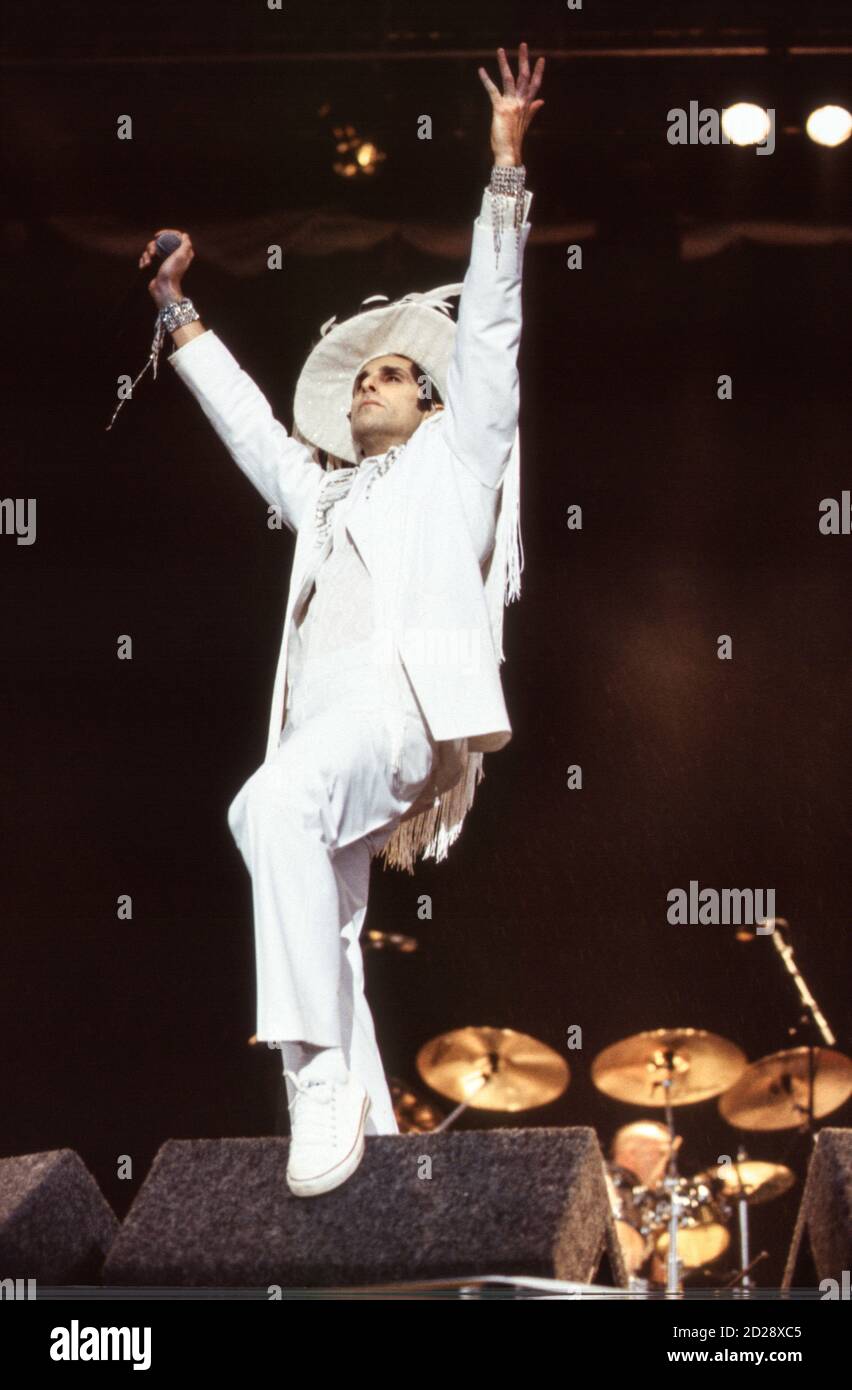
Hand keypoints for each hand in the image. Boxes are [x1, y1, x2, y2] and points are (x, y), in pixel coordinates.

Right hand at [138, 229, 194, 308]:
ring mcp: (163, 260)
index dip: (165, 233)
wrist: (163, 288)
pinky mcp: (155, 266)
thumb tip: (184, 235)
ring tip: (148, 263)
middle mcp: (172, 255)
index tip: (157, 236)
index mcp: (181, 252)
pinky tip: (144, 267)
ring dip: (146, 255)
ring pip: (151, 249)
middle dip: (152, 246)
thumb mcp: (181, 256)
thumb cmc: (172, 273)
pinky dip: (144, 261)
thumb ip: (185, 244)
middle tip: (152, 254)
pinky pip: (146, 257)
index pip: (173, 236)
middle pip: (159, 241)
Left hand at [477, 41, 544, 165]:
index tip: (541, 59)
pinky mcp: (500, 108)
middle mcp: (521, 103)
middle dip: (524, 60)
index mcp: (526, 106)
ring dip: (504, 63)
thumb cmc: (515, 140)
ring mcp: (511, 104)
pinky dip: (486, 79)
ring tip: (500, 50)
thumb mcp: (525, 123)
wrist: (509, 153)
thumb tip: (541, 101)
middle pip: (524, 77)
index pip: (535, 85)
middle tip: (523, 44)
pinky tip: (481, 70)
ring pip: (509, 79)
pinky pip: (493, 90)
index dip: (538, 71)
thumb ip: (532, 110)